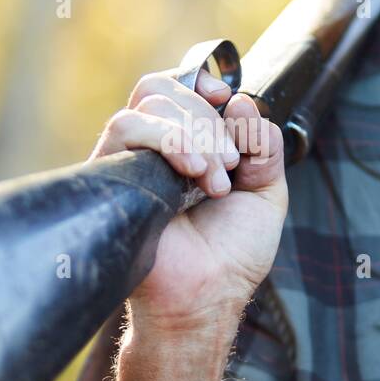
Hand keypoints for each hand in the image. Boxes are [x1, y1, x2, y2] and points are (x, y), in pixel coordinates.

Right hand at [88, 68, 287, 336]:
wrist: (208, 297)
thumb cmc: (232, 254)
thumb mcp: (266, 190)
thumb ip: (263, 144)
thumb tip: (239, 102)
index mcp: (183, 147)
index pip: (175, 88)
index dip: (201, 83)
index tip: (227, 100)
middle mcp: (151, 151)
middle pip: (163, 90)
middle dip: (208, 119)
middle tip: (231, 165)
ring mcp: (130, 163)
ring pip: (147, 105)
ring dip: (194, 133)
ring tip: (214, 178)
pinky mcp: (114, 177)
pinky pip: (127, 128)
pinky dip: (171, 140)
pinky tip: (195, 173)